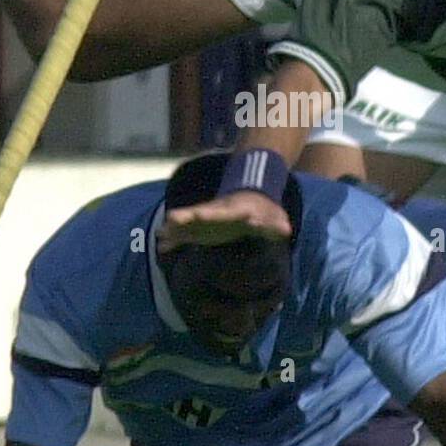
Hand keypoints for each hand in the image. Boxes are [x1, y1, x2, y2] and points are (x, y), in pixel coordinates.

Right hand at [158, 189, 290, 252]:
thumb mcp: (273, 215)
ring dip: (174, 230)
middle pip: (197, 215)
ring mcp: (205, 221)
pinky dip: (174, 240)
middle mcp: (214, 214)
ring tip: (159, 235)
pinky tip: (161, 247)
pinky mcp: (201, 230)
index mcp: (231, 210)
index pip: (220, 213)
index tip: (200, 215)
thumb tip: (285, 230)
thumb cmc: (264, 209)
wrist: (252, 199)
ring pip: (186, 225)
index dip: (211, 215)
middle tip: (171, 218)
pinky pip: (185, 235)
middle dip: (185, 217)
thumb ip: (276, 224)